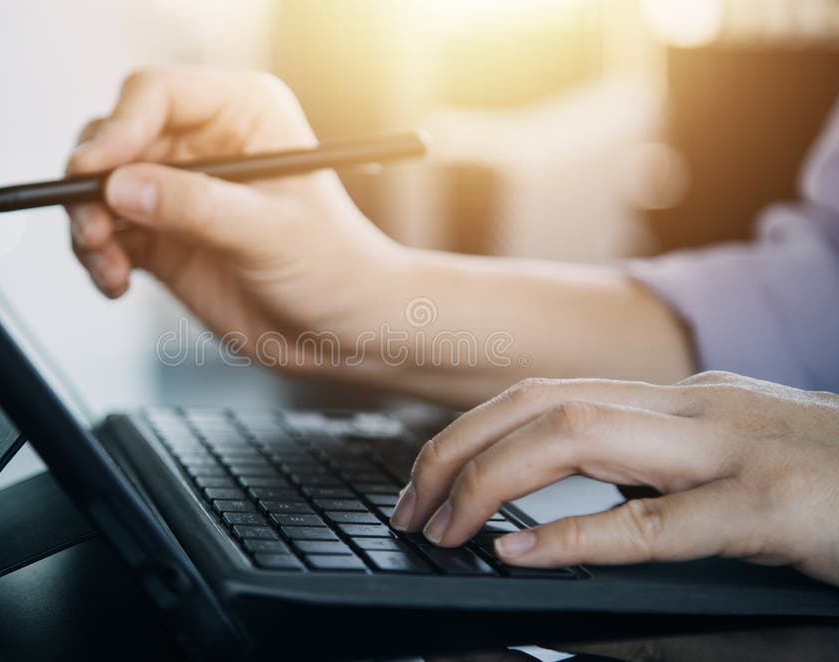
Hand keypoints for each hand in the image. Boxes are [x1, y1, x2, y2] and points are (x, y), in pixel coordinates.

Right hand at [66, 65, 408, 372]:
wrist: (342, 333)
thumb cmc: (334, 269)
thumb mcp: (271, 233)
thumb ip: (196, 207)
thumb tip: (121, 187)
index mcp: (242, 113)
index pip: (158, 95)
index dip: (119, 127)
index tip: (96, 171)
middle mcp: (203, 144)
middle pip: (115, 138)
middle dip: (91, 183)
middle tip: (93, 229)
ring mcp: (178, 192)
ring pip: (100, 188)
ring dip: (88, 226)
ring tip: (108, 266)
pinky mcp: (162, 238)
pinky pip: (106, 235)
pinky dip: (98, 258)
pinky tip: (115, 283)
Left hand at [390, 371, 838, 584]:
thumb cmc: (831, 482)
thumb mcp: (726, 464)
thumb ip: (651, 471)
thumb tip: (562, 503)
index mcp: (679, 402)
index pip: (546, 394)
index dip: (473, 430)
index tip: (428, 477)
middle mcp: (692, 409)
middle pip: (541, 403)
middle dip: (458, 448)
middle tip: (411, 505)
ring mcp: (731, 451)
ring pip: (578, 436)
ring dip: (492, 479)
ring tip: (441, 522)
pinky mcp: (771, 510)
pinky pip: (656, 520)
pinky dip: (578, 535)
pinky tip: (522, 549)